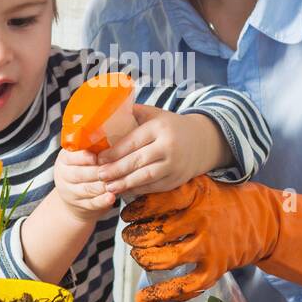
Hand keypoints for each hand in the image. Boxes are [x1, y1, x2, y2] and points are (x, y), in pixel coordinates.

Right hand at [53, 148, 115, 222]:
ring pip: (87, 189)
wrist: (74, 195)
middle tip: (113, 168)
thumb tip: (109, 129)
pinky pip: (92, 203)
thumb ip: (92, 145)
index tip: (95, 157)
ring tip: (116, 182)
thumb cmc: (85, 166)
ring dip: (102, 186)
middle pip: (79, 174)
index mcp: (64, 159)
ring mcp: (71, 192)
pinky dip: (103, 201)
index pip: (70, 157)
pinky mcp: (81, 206)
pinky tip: (112, 197)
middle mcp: (64, 175)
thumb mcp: (82, 154)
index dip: (82, 157)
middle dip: (97, 172)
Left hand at [95, 104, 221, 196]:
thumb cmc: (171, 126)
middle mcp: (169, 146)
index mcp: (159, 127)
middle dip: (116, 169)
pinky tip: (125, 190)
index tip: (99, 158)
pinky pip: (155, 187)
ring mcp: (175, 165)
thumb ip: (133, 113)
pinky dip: (138, 189)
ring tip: (109, 186)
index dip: (114, 152)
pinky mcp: (177, 179)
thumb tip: (105, 111)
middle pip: (137, 160)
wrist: (202, 141)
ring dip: (125, 183)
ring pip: (146, 177)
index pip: (132, 142)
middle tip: (99, 174)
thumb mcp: (155, 114)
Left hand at [122, 176, 280, 301]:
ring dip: (145, 259)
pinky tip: (148, 292)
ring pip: (166, 259)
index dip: (136, 210)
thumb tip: (135, 198)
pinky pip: (185, 286)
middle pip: (157, 233)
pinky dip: (163, 292)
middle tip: (128, 237)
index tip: (126, 215)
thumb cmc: (223, 202)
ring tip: (138, 255)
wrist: (263, 221)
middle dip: (135, 238)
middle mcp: (203, 219)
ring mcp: (210, 246)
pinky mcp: (216, 269)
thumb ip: (174, 189)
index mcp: (197, 194)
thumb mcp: (202, 185)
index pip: (158, 202)